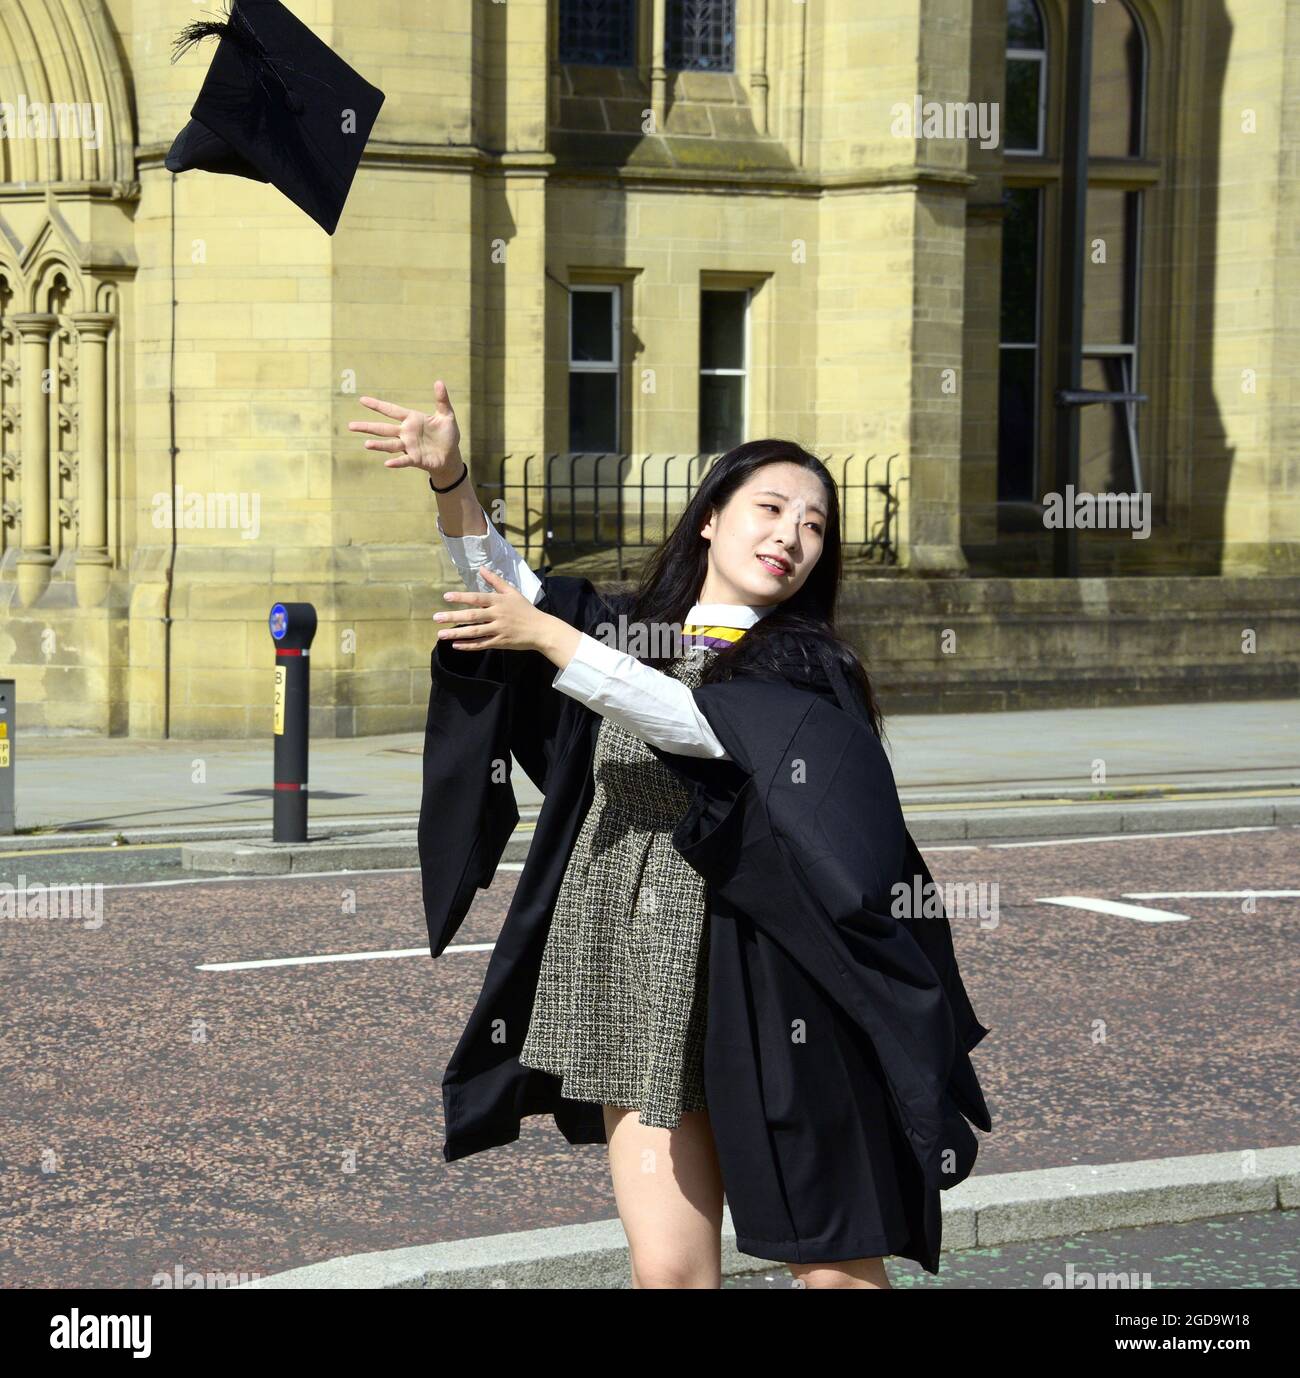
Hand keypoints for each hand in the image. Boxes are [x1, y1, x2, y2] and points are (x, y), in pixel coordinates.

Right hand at [348, 380, 461, 479]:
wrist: (451, 456)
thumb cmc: (447, 435)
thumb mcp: (447, 416)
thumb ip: (442, 400)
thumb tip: (439, 382)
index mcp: (411, 419)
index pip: (391, 410)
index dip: (377, 405)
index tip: (362, 400)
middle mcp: (406, 433)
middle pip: (383, 429)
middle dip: (368, 427)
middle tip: (350, 425)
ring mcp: (409, 446)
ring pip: (390, 445)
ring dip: (378, 445)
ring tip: (365, 444)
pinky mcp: (416, 459)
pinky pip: (404, 460)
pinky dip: (396, 462)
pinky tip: (387, 463)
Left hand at [433, 566, 553, 652]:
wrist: (541, 630)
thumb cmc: (525, 609)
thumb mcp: (512, 592)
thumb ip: (495, 581)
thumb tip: (481, 568)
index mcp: (499, 601)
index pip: (477, 598)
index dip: (462, 597)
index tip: (446, 597)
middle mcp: (498, 615)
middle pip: (472, 616)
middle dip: (453, 616)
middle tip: (436, 617)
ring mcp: (499, 629)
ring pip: (475, 632)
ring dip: (457, 633)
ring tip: (441, 634)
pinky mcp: (501, 642)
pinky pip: (482, 644)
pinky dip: (469, 645)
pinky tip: (456, 645)